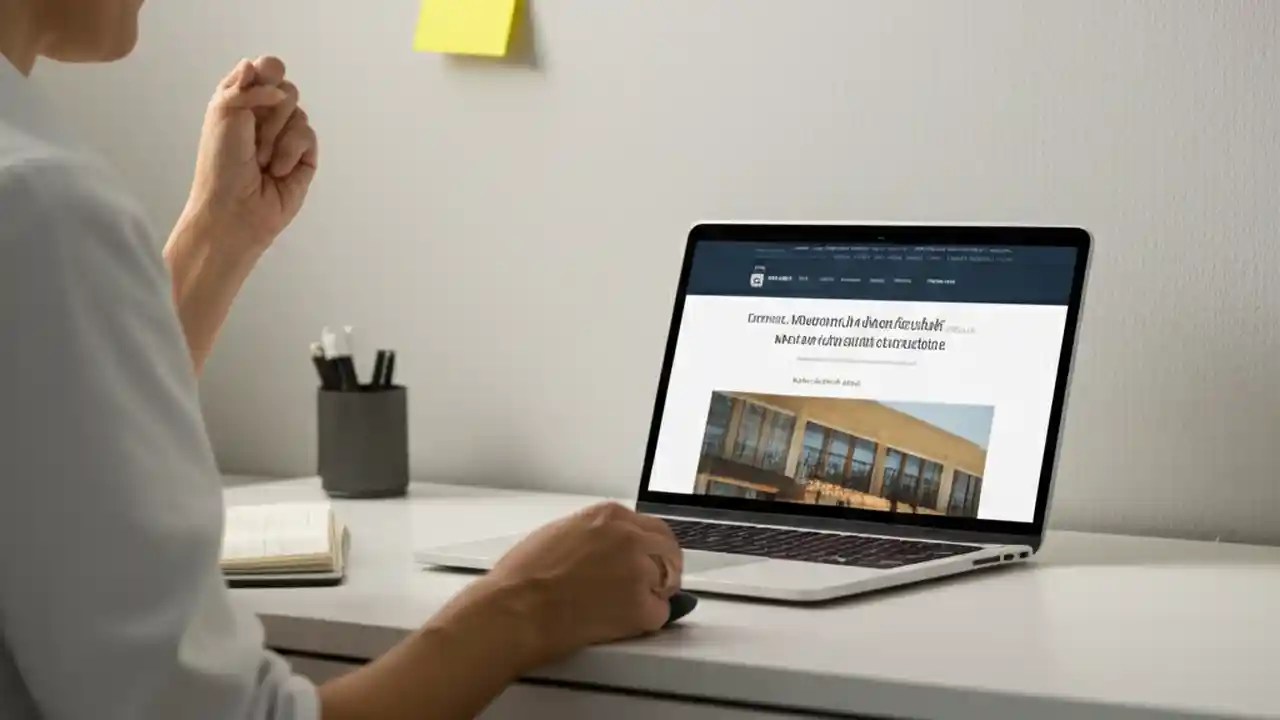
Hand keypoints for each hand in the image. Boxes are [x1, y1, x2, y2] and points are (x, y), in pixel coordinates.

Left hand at [180, 56, 318, 253]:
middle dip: (270, 112)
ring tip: (262, 159)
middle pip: (286, 88)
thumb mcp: (223, 111)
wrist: (235, 209)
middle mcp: (264, 116)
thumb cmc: (220, 164)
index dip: (265, 75)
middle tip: (253, 135)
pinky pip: (309, 135)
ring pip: (299, 112)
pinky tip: (277, 170)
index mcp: (240, 100)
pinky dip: (291, 152)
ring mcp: (286, 136)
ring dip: (277, 136)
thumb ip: (246, 83)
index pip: (264, 69)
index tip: (257, 86)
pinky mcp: (304, 157)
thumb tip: (267, 67)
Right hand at [437, 502, 684, 667]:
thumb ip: (595, 534)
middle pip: (669, 551)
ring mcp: (640, 571)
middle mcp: (631, 537)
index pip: (652, 528)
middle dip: (663, 569)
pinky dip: (645, 622)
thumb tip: (606, 548)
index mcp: (610, 516)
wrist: (517, 608)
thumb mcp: (560, 532)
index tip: (646, 561)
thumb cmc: (523, 575)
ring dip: (653, 595)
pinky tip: (619, 624)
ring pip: (667, 583)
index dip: (649, 549)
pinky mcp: (641, 607)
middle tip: (649, 587)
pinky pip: (659, 615)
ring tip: (623, 608)